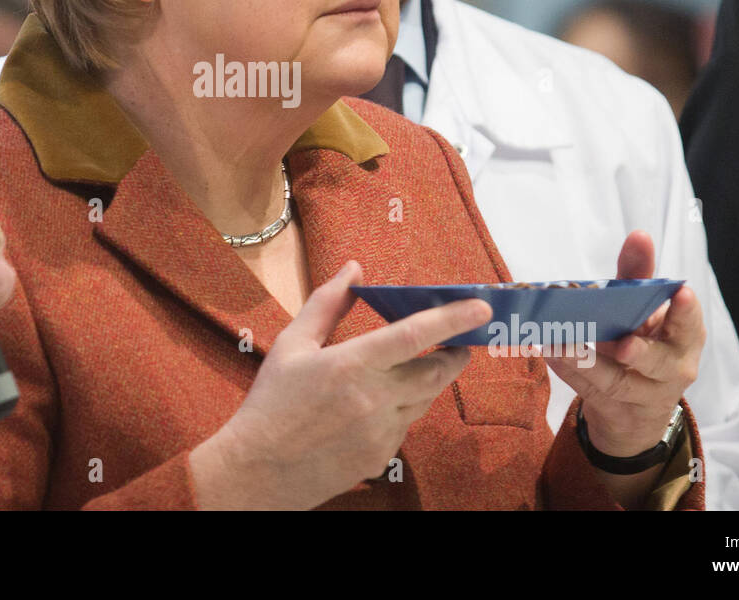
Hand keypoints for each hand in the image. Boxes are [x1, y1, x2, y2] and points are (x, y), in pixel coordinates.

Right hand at [190, 261, 490, 509]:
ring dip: (429, 381)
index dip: (452, 319)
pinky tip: (380, 404)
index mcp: (351, 364)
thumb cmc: (271, 401)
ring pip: (424, 400)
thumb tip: (354, 269)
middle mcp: (374, 399)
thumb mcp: (292, 343)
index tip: (480, 307)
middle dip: (455, 354)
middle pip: (436, 372)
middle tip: (460, 342)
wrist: (258, 469)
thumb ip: (327, 304)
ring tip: (419, 367)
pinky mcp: (381, 458)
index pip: (414, 335)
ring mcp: (381, 432)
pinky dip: (403, 409)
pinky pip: (405, 426)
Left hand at [544, 230, 704, 458]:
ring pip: (616, 382)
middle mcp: (671, 369)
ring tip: (560, 343)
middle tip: (622, 344)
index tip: (680, 291)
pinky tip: (547, 351)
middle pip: (658, 362)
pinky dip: (567, 370)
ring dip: (587, 363)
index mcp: (684, 338)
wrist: (636, 411)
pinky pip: (589, 390)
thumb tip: (639, 236)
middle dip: (640, 352)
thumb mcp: (644, 313)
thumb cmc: (644, 345)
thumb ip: (639, 276)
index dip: (685, 310)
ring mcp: (643, 396)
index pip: (688, 323)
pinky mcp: (614, 410)